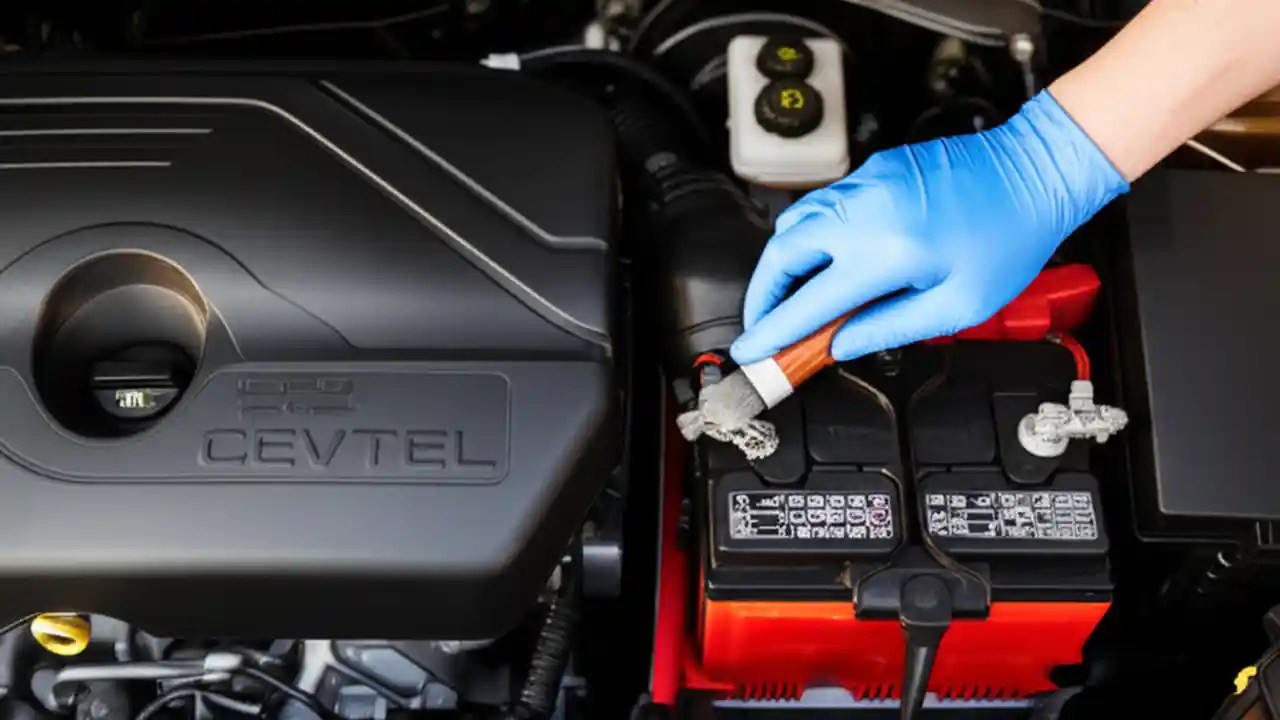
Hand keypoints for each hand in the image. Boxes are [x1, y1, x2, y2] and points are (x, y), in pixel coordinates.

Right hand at [729, 90, 1128, 365]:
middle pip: (781, 256)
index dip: (772, 333)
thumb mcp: (958, 305)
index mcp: (886, 253)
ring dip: (781, 264)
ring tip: (790, 298)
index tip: (752, 352)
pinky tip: (825, 259)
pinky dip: (808, 236)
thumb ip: (889, 327)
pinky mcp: (872, 172)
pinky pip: (822, 206)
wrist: (1035, 170)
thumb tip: (843, 344)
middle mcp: (864, 213)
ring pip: (794, 225)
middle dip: (762, 296)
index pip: (807, 303)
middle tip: (764, 326)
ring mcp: (864, 186)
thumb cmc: (1010, 236)